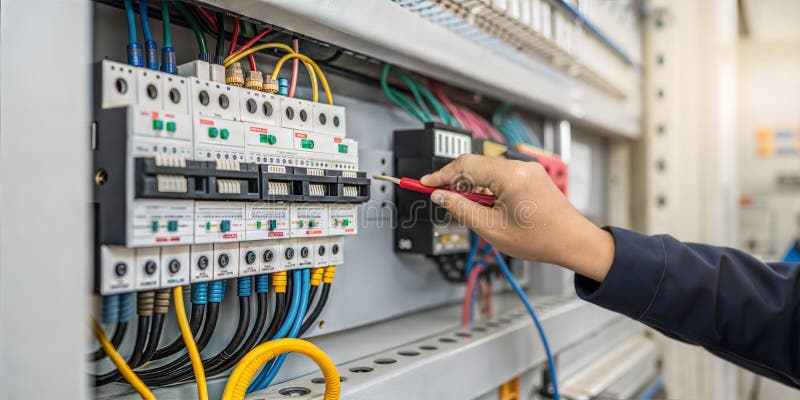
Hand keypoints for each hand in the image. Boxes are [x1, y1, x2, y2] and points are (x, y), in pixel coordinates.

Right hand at [420, 154, 614, 281]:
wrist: (574, 242)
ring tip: (474, 213)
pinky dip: (488, 189)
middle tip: (441, 199)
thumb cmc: (541, 240)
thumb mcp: (492, 229)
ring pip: (487, 171)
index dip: (440, 175)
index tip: (424, 183)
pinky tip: (488, 209)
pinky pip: (500, 176)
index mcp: (511, 176)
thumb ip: (462, 209)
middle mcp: (520, 166)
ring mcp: (527, 169)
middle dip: (455, 182)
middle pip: (474, 165)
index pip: (464, 165)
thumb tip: (440, 196)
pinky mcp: (531, 176)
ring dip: (473, 188)